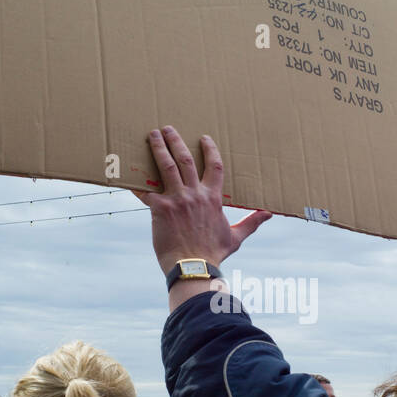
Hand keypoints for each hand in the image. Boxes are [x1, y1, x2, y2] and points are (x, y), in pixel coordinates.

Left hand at [138, 127, 271, 273]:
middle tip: (167, 129)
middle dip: (175, 141)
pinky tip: (127, 172)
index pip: (214, 166)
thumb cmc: (213, 254)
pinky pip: (146, 190)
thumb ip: (251, 222)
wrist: (194, 267)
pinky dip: (137, 182)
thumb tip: (269, 213)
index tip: (203, 138)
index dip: (209, 149)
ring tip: (151, 135)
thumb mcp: (236, 237)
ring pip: (166, 166)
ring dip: (158, 148)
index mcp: (213, 198)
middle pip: (185, 159)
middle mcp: (195, 194)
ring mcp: (177, 199)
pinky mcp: (160, 209)